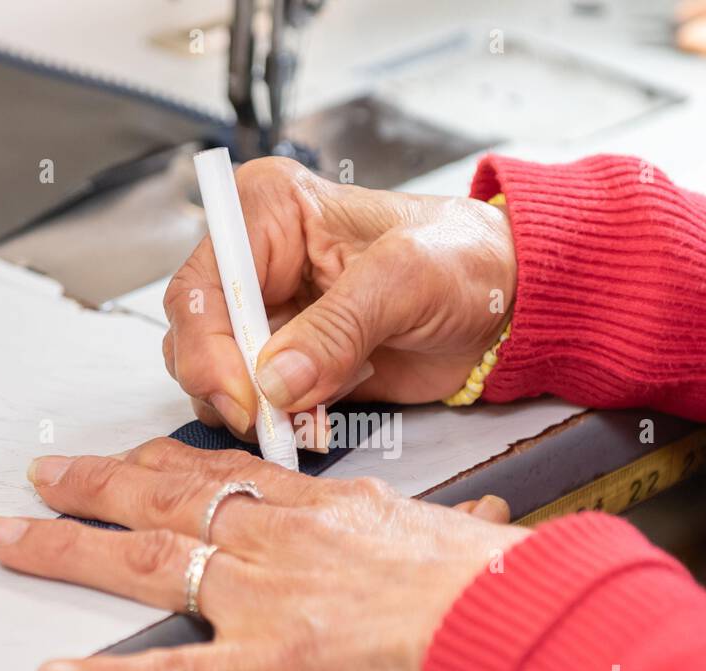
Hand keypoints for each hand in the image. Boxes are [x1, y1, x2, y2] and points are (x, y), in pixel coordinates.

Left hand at [0, 439, 525, 670]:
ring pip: (149, 561)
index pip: (229, 471)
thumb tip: (494, 524)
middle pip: (168, 496)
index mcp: (326, 508)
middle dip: (96, 482)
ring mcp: (266, 597)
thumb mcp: (472, 538)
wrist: (507, 621)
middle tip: (44, 472)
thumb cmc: (495, 584)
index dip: (168, 461)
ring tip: (16, 537)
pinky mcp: (268, 663)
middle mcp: (282, 539)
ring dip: (70, 548)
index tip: (132, 456)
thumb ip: (464, 529)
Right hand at [163, 157, 515, 439]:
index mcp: (269, 212)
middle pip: (197, 336)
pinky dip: (283, 424)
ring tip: (313, 417)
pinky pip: (260, 405)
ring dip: (258, 410)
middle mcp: (258, 263)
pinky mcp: (294, 364)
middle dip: (230, 386)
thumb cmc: (466, 259)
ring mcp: (272, 317)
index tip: (245, 396)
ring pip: (219, 376)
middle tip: (272, 421)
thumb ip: (338, 328)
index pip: (201, 284)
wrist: (507, 304)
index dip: (208, 346)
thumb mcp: (406, 278)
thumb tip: (274, 380)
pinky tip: (324, 420)